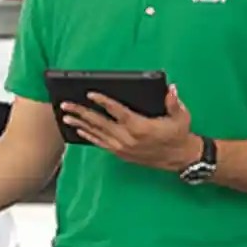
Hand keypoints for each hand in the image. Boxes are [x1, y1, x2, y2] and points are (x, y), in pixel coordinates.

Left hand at [60, 84, 200, 170]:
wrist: (180, 158)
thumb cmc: (179, 134)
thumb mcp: (181, 116)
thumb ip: (173, 102)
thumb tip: (170, 88)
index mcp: (140, 127)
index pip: (117, 111)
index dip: (103, 101)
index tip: (90, 93)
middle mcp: (128, 138)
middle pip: (100, 122)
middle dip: (81, 112)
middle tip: (66, 104)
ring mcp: (123, 148)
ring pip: (97, 134)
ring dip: (80, 125)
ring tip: (66, 117)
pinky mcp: (121, 154)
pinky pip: (101, 144)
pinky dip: (89, 137)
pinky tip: (79, 131)